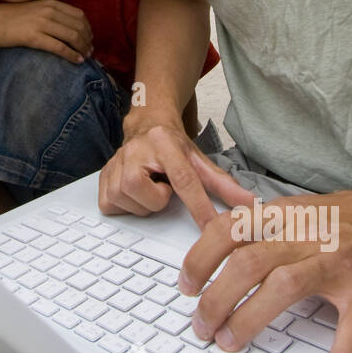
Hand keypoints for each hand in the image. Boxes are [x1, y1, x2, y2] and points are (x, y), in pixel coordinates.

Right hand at [0, 0, 93, 62]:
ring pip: (72, 36)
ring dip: (83, 48)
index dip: (88, 28)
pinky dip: (72, 55)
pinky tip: (77, 61)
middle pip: (78, 26)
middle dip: (88, 40)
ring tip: (86, 56)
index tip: (90, 38)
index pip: (79, 14)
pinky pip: (59, 47)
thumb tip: (66, 25)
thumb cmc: (9, 18)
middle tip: (91, 50)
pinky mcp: (33, 37)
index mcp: (50, 3)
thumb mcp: (33, 9)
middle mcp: (48, 11)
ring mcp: (41, 23)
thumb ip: (50, 13)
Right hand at [98, 122, 254, 227]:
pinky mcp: (102, 174)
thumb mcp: (199, 160)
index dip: (199, 207)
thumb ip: (224, 184)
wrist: (146, 125)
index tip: (211, 228)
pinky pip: (109, 204)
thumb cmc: (173, 145)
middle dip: (156, 199)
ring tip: (150, 189)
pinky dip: (125, 205)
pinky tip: (135, 193)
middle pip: (144, 192)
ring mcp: (115, 161)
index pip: (184, 180)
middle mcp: (136, 149)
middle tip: (162, 189)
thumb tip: (248, 205)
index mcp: (165, 143)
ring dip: (142, 204)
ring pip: (125, 201)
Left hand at [178, 165, 351, 352]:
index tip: (186, 283)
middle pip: (248, 261)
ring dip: (250, 318)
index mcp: (290, 214)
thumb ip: (270, 224)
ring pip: (284, 286)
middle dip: (216, 296)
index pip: (231, 229)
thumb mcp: (306, 207)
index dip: (200, 257)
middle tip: (202, 324)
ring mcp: (341, 262)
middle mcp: (310, 233)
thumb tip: (224, 241)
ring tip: (231, 342)